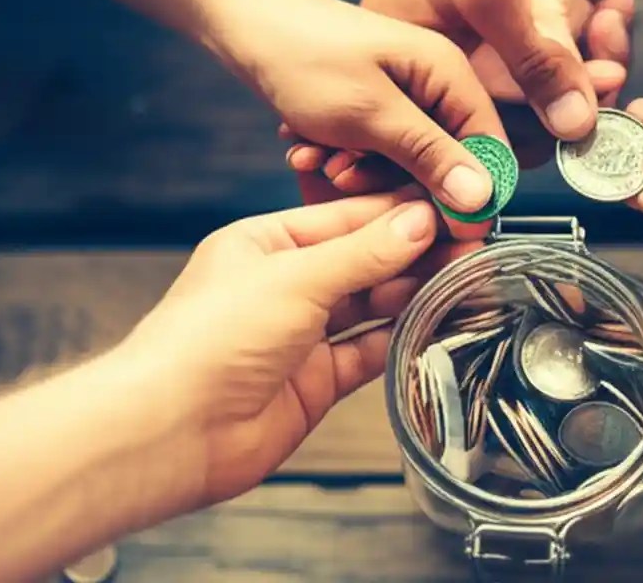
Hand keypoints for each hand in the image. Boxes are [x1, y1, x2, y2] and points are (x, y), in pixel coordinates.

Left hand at [113, 191, 439, 503]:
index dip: (399, 213)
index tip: (449, 208)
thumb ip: (364, 253)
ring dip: (414, 293)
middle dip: (414, 253)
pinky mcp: (315, 381)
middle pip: (363, 261)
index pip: (346, 218)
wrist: (171, 432)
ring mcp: (300, 335)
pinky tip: (436, 323)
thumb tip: (419, 221)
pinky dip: (402, 338)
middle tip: (470, 244)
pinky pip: (369, 352)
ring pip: (371, 306)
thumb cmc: (207, 342)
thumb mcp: (295, 279)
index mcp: (265, 244)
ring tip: (464, 278)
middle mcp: (284, 286)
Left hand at [205, 0, 506, 233]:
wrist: (243, 24)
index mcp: (449, 74)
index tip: (448, 230)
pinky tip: (307, 148)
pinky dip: (344, 157)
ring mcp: (406, 96)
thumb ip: (429, 156)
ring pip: (406, 162)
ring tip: (318, 159)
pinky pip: (377, 152)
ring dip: (361, 171)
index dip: (472, 193)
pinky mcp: (376, 108)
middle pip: (446, 160)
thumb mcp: (370, 115)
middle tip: (345, 178)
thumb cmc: (303, 56)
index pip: (489, 146)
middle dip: (394, 179)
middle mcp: (436, 84)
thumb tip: (482, 197)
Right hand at [367, 0, 631, 137]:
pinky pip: (577, 15)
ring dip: (594, 33)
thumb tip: (571, 130)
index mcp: (417, 44)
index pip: (477, 118)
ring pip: (562, 56)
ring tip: (609, 7)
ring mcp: (501, 4)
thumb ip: (531, 64)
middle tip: (613, 63)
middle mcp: (455, 31)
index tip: (589, 122)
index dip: (536, 126)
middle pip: (528, 92)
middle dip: (577, 75)